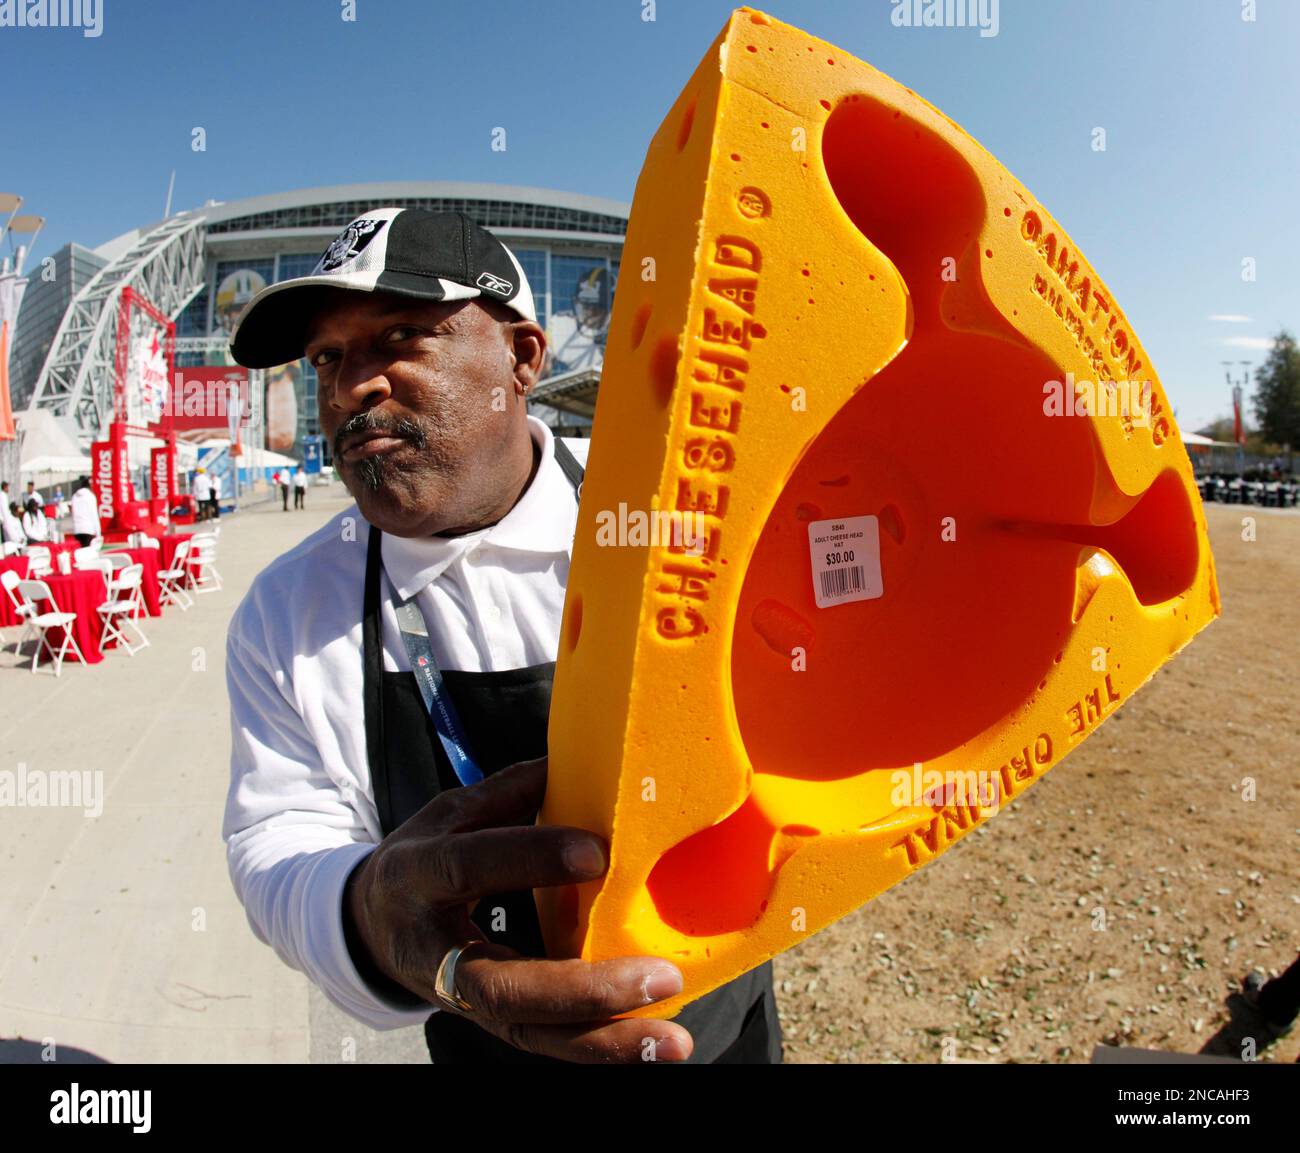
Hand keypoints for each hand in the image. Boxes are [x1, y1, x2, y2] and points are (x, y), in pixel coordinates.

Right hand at [343, 756, 693, 1062]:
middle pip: (502, 985)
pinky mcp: (485, 1022)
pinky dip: (598, 1047)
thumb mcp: (451, 811)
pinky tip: (652, 1043)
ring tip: (672, 1040)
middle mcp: (432, 948)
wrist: (369, 924)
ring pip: (527, 1031)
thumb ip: (513, 790)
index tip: (597, 852)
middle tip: (661, 978)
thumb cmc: (427, 855)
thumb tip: (585, 754)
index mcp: (419, 873)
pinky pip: (541, 1041)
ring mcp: (458, 996)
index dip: (528, 859)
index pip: (471, 865)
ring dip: (604, 1040)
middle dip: (584, 988)